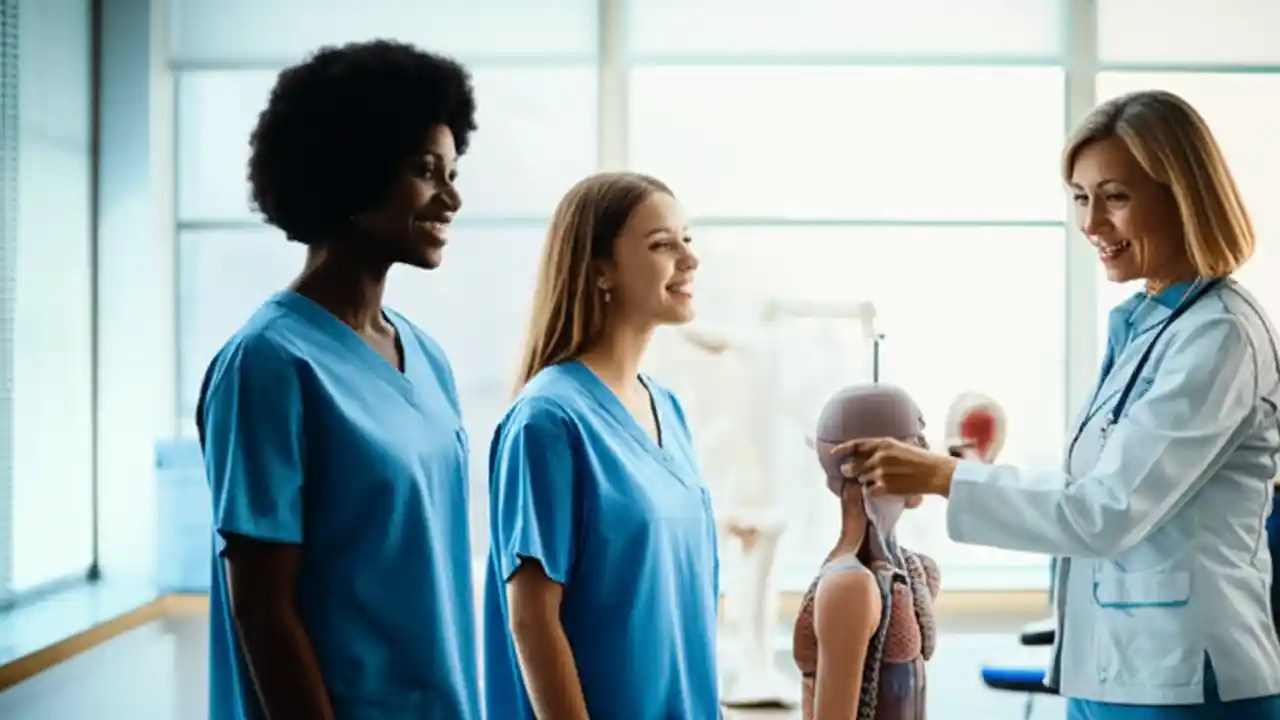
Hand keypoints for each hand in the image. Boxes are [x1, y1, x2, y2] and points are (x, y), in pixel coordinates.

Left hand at [828, 437, 957, 497]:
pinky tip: (884, 489)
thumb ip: (881, 449)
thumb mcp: (900, 446)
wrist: (936, 472)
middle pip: (853, 466)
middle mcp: (879, 456)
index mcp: (883, 443)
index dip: (841, 449)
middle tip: (853, 474)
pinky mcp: (885, 486)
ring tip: (880, 480)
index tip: (833, 454)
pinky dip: (874, 491)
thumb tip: (864, 455)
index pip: (856, 444)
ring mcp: (881, 471)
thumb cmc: (921, 459)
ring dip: (866, 481)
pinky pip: (870, 490)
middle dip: (851, 471)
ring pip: (862, 479)